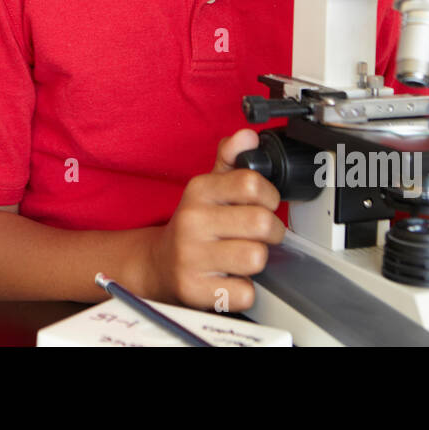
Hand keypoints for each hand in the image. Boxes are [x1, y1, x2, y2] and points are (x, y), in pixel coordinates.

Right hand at [143, 128, 286, 310]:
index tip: (263, 204)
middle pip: (261, 223)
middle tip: (259, 235)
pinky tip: (230, 279)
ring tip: (243, 256)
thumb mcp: (207, 188)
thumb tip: (248, 136)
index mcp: (199, 191)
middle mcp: (192, 221)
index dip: (269, 196)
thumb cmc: (193, 225)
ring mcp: (191, 257)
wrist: (157, 264)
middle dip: (271, 232)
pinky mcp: (194, 290)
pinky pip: (244, 293)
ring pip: (256, 257)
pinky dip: (244, 290)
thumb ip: (230, 159)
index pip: (252, 183)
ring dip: (257, 260)